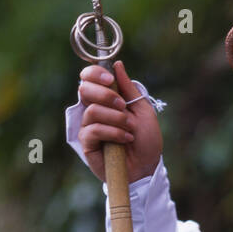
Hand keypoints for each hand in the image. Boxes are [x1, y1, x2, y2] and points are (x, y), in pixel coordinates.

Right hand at [76, 59, 162, 183]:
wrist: (147, 166)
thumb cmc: (146, 140)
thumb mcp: (143, 110)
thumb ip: (129, 89)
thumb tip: (117, 65)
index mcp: (106, 99)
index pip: (89, 78)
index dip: (94, 73)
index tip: (109, 78)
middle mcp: (94, 110)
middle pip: (85, 89)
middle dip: (106, 95)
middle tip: (123, 106)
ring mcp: (89, 126)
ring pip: (92, 110)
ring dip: (115, 118)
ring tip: (130, 129)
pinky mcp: (87, 143)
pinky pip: (93, 130)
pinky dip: (112, 132)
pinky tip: (125, 139)